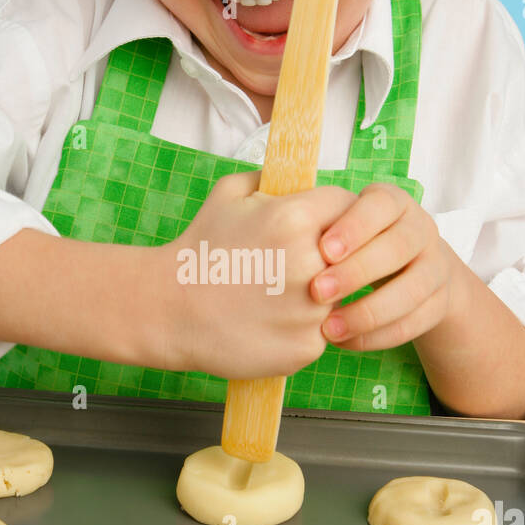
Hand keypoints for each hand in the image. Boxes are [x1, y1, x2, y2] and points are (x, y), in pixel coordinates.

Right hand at [154, 171, 357, 378]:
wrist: (170, 310)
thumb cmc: (201, 251)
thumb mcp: (230, 194)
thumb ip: (274, 179)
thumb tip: (302, 178)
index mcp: (295, 218)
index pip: (349, 206)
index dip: (337, 216)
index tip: (325, 227)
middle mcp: (311, 263)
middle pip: (354, 252)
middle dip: (334, 256)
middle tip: (301, 264)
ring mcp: (312, 309)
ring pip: (342, 296)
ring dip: (323, 294)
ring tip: (279, 294)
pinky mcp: (307, 346)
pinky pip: (323, 331)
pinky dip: (304, 327)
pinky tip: (271, 322)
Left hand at [308, 182, 464, 349]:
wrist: (406, 270)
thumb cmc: (353, 244)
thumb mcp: (337, 224)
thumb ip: (314, 219)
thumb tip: (274, 212)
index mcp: (393, 203)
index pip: (380, 206)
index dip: (353, 227)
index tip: (322, 251)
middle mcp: (421, 229)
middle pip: (398, 247)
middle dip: (356, 272)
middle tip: (317, 292)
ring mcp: (435, 266)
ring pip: (413, 289)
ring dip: (368, 312)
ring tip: (328, 328)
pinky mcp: (440, 302)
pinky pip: (416, 322)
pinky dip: (379, 336)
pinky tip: (344, 341)